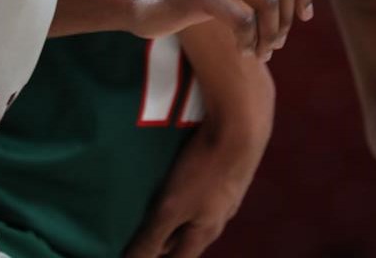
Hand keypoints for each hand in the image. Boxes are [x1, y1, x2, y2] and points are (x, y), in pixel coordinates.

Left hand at [124, 126, 251, 257]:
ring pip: (193, 207)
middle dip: (164, 234)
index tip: (136, 252)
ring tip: (148, 195)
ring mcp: (222, 191)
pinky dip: (181, 184)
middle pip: (186, 234)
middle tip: (137, 224)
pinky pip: (198, 183)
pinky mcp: (222, 168)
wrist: (240, 129)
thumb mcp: (172, 207)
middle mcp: (217, 216)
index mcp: (205, 232)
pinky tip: (169, 169)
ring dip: (172, 206)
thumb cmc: (205, 172)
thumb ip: (153, 237)